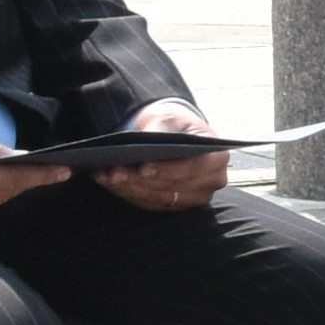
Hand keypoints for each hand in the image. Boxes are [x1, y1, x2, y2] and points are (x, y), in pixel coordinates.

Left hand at [99, 100, 229, 212]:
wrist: (175, 134)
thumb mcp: (170, 119)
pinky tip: (110, 183)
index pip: (193, 167)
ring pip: (159, 198)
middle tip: (114, 172)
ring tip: (107, 176)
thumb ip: (162, 128)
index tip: (143, 168)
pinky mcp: (177, 206)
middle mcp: (211, 182)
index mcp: (217, 157)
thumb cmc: (175, 124)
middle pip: (172, 186)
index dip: (167, 169)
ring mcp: (195, 197)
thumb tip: (149, 140)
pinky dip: (129, 193)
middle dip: (140, 180)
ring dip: (130, 188)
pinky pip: (151, 204)